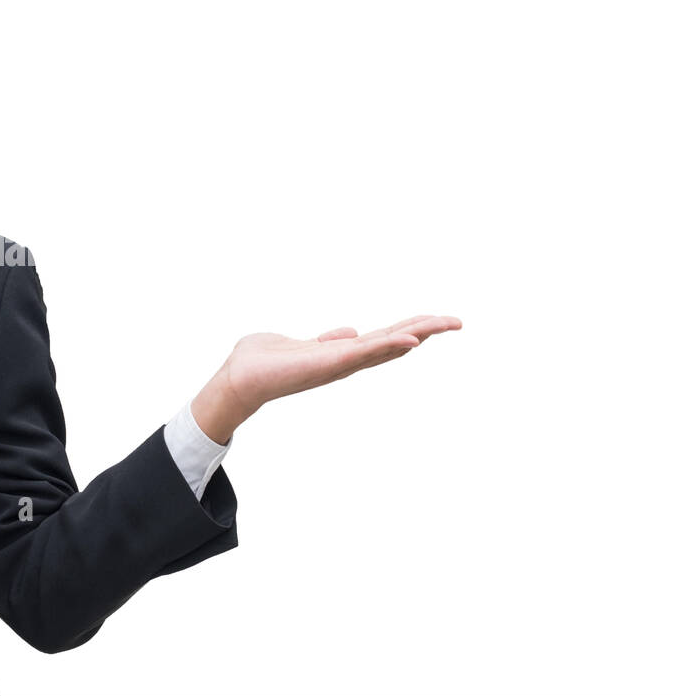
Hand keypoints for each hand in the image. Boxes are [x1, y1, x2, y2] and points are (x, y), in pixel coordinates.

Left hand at [191, 315, 462, 443]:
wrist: (240, 377)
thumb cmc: (265, 360)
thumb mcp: (302, 344)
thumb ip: (329, 341)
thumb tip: (350, 332)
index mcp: (342, 353)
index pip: (385, 339)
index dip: (412, 329)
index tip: (439, 322)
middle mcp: (346, 361)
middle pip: (395, 343)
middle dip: (426, 331)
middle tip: (458, 321)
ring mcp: (340, 364)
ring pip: (386, 347)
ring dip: (417, 335)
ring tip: (445, 324)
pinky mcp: (329, 363)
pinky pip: (364, 353)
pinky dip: (387, 347)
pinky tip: (410, 342)